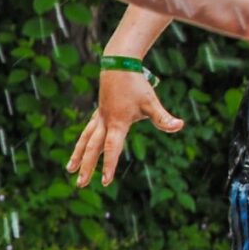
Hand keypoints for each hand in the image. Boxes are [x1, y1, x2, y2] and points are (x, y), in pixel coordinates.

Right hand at [65, 70, 181, 187]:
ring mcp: (99, 118)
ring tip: (69, 170)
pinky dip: (81, 143)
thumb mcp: (151, 102)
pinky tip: (79, 150)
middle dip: (87, 167)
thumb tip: (179, 126)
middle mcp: (104, 123)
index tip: (106, 181)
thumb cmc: (136, 84)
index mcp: (117, 123)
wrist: (117, 65)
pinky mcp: (98, 114)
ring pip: (85, 140)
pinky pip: (87, 132)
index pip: (112, 148)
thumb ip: (163, 118)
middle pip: (93, 148)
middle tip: (80, 184)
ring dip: (77, 156)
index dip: (109, 165)